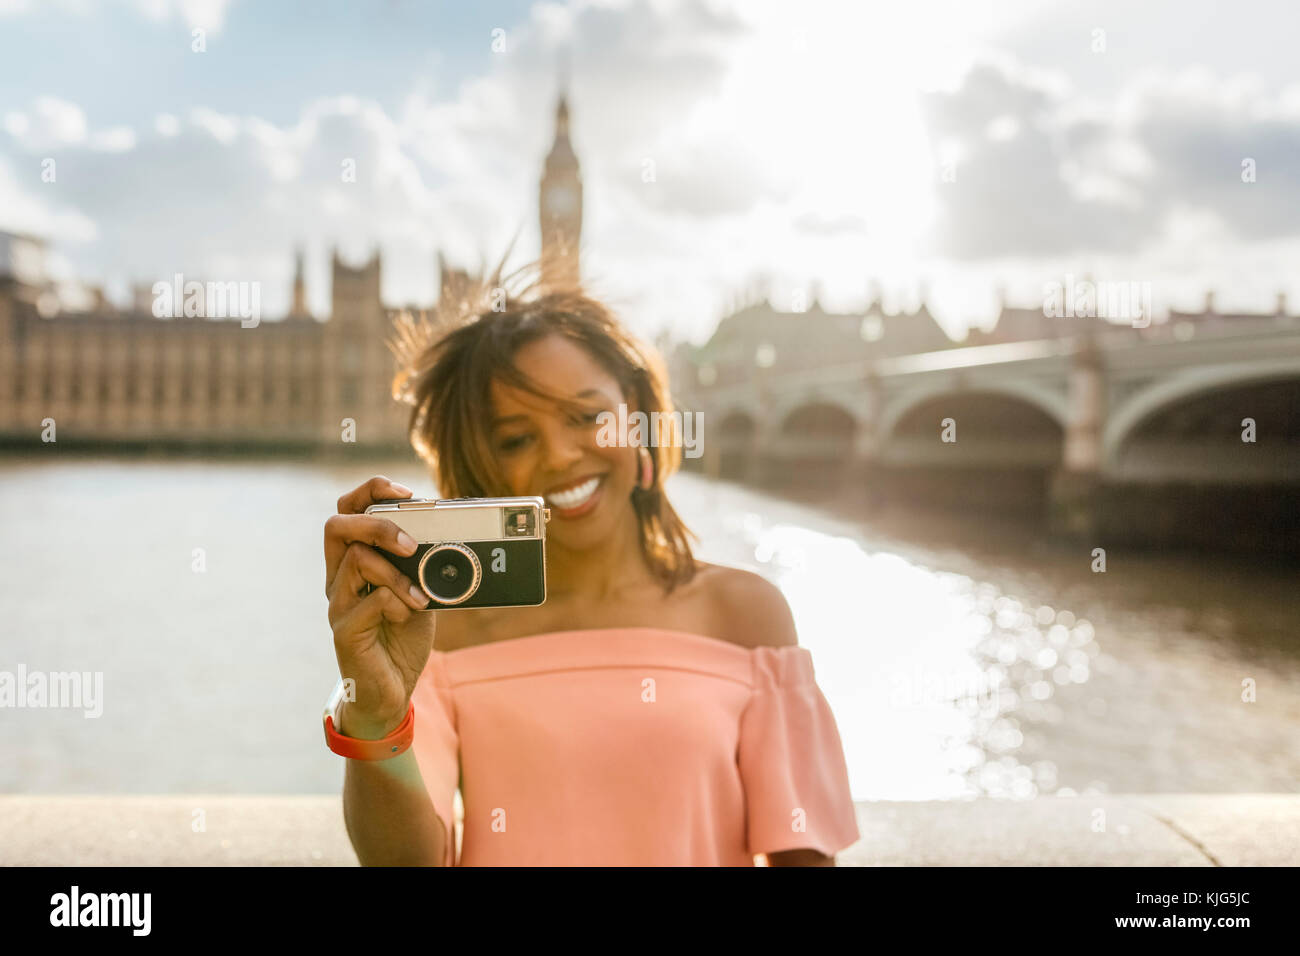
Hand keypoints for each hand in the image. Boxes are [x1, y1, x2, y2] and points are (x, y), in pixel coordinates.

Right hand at [325, 475, 436, 738]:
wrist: (391, 693)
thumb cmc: (401, 638)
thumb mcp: (418, 592)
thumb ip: (422, 567)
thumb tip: (448, 537)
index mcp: (353, 563)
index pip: (347, 510)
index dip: (371, 490)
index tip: (406, 493)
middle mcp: (338, 580)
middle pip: (337, 526)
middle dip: (378, 523)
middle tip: (410, 544)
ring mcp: (338, 605)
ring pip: (355, 560)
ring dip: (396, 571)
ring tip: (420, 593)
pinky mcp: (345, 632)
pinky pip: (370, 601)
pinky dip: (398, 602)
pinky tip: (411, 614)